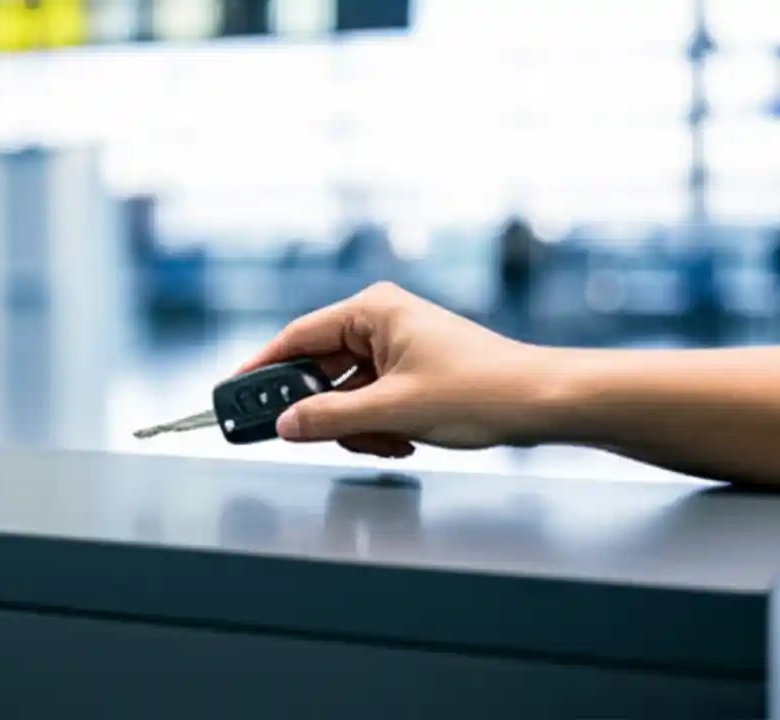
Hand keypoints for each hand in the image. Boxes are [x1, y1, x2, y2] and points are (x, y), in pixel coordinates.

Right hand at [237, 283, 552, 457]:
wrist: (543, 402)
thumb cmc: (482, 390)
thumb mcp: (393, 411)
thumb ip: (329, 419)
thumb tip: (285, 425)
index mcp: (373, 310)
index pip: (296, 337)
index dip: (262, 369)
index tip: (236, 394)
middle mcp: (382, 320)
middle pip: (320, 369)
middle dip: (325, 411)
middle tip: (317, 436)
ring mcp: (398, 345)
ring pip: (347, 392)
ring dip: (358, 425)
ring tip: (388, 438)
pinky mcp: (413, 370)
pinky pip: (372, 400)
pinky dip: (378, 425)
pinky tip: (403, 437)